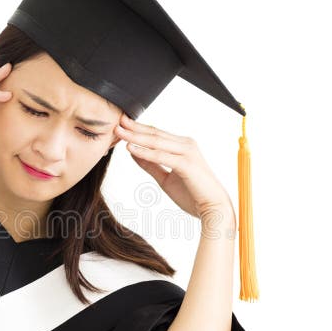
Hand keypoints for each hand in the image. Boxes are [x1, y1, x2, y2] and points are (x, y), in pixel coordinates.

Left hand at [114, 112, 236, 226]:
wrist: (213, 209)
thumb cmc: (193, 194)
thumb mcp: (165, 178)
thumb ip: (151, 165)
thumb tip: (133, 152)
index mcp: (182, 146)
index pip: (157, 134)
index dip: (138, 128)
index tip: (122, 124)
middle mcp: (186, 145)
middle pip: (155, 133)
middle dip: (134, 127)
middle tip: (118, 121)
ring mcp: (187, 153)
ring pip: (157, 141)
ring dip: (136, 136)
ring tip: (119, 132)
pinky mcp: (187, 164)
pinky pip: (161, 156)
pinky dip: (145, 152)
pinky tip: (131, 149)